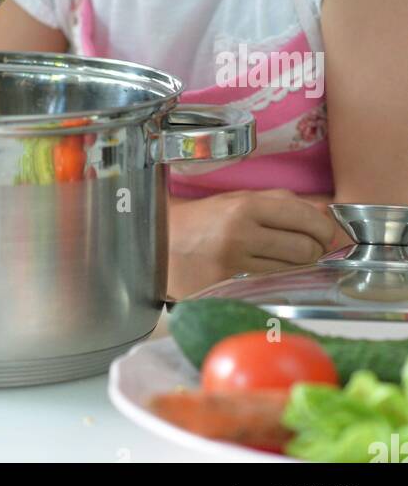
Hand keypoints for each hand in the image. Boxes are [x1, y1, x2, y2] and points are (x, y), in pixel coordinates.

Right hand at [167, 188, 335, 300]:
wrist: (158, 243)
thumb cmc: (202, 220)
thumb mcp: (238, 199)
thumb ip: (281, 203)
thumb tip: (325, 213)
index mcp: (245, 205)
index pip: (304, 217)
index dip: (323, 228)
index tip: (326, 233)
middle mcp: (241, 232)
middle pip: (305, 248)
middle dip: (313, 250)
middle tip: (307, 248)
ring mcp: (234, 262)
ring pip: (291, 270)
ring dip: (296, 266)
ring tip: (282, 258)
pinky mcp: (228, 286)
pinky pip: (270, 284)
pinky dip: (275, 279)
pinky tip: (264, 271)